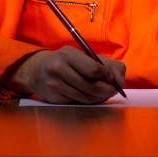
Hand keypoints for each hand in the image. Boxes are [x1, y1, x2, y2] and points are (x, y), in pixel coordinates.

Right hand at [2, 46, 125, 103]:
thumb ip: (108, 65)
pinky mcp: (53, 98)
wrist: (37, 70)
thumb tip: (120, 81)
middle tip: (113, 90)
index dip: (108, 77)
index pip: (94, 69)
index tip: (114, 79)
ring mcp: (54, 84)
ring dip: (99, 97)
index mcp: (69, 54)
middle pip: (91, 86)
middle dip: (107, 90)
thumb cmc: (68, 61)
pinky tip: (91, 96)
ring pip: (85, 97)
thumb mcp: (86, 56)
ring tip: (104, 93)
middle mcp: (59, 68)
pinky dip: (89, 101)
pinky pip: (77, 102)